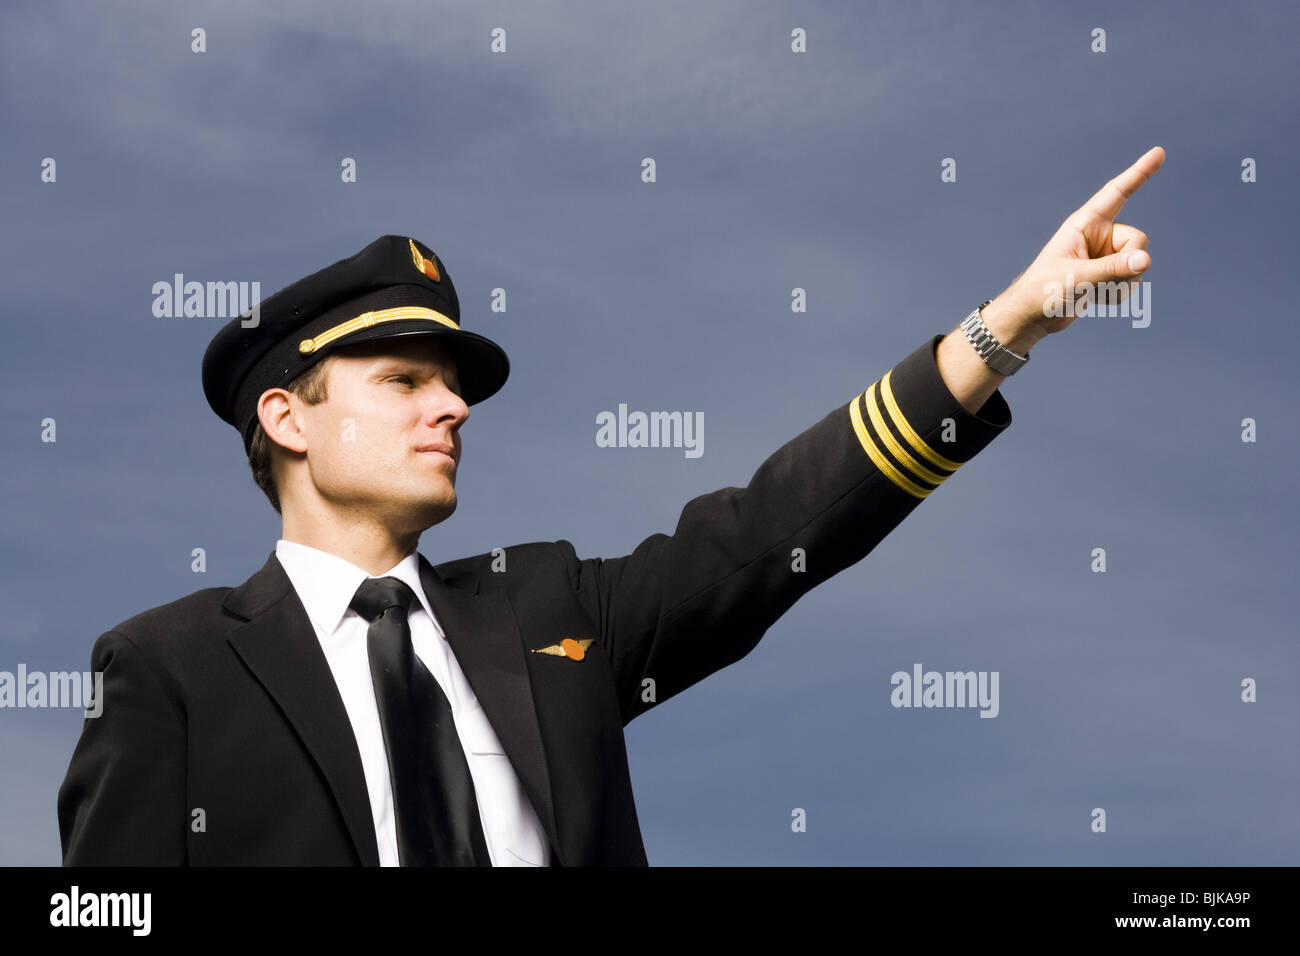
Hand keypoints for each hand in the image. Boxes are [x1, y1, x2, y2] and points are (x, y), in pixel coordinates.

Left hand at [986, 146, 1165, 344]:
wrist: (1031, 318)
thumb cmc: (1043, 292)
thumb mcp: (1077, 279)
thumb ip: (1112, 270)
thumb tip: (1146, 260)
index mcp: (1085, 224)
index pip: (1117, 194)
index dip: (1139, 173)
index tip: (1159, 153)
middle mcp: (1098, 236)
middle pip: (1138, 241)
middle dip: (1128, 264)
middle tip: (1099, 281)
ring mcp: (1104, 255)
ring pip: (1138, 264)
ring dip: (1122, 284)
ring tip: (1091, 292)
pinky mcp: (1107, 274)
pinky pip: (1132, 280)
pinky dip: (1118, 293)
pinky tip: (1095, 299)